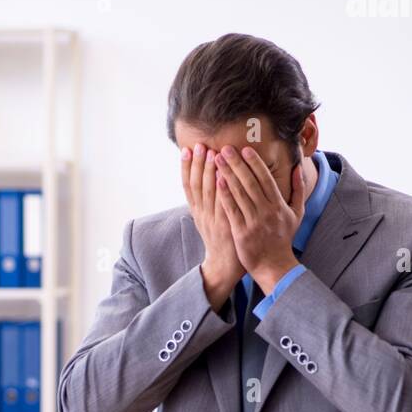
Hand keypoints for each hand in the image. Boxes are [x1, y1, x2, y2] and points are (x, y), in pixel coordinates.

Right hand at [181, 143, 244, 308]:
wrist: (224, 267)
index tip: (186, 149)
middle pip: (196, 185)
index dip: (186, 167)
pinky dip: (221, 191)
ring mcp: (213, 220)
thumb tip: (211, 179)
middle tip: (198, 144)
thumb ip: (208, 202)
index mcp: (197, 212)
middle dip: (197, 164)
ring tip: (211, 153)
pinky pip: (222, 205)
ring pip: (208, 192)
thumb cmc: (221, 241)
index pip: (188, 186)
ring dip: (208, 172)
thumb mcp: (208, 221)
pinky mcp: (225, 225)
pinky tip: (222, 176)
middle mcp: (202, 214)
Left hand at [214, 146, 305, 294]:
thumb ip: (298, 190)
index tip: (244, 149)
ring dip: (227, 174)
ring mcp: (254, 222)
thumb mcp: (296, 214)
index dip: (255, 163)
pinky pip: (232, 210)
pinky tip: (217, 182)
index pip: (266, 179)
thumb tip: (298, 168)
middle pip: (250, 182)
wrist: (274, 266)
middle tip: (225, 148)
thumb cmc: (284, 239)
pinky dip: (224, 195)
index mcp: (279, 205)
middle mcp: (267, 211)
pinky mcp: (241, 232)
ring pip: (239, 193)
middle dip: (237, 164)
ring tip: (216, 160)